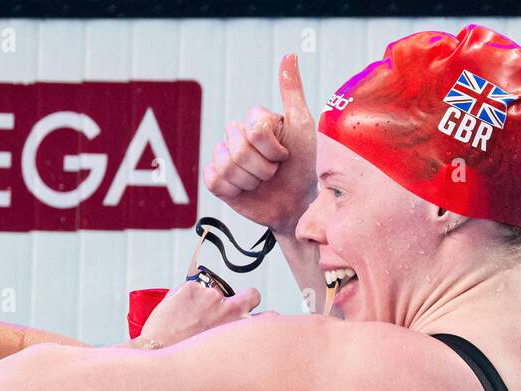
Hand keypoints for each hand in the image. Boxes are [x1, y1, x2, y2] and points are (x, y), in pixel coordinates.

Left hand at [136, 280, 260, 346]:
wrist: (157, 352)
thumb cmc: (186, 360)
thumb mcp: (217, 352)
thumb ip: (229, 336)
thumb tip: (232, 330)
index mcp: (240, 326)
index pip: (269, 316)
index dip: (261, 318)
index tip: (253, 321)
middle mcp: (230, 308)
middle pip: (252, 295)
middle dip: (246, 300)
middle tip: (227, 311)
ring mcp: (210, 295)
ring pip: (213, 294)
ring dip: (205, 304)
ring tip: (187, 322)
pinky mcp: (190, 287)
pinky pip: (192, 289)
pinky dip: (185, 299)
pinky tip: (175, 315)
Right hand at [203, 54, 317, 234]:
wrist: (299, 206)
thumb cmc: (307, 166)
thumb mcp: (304, 126)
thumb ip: (292, 91)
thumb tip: (290, 54)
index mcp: (255, 121)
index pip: (252, 129)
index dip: (271, 148)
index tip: (286, 155)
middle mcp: (238, 136)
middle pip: (237, 148)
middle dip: (262, 167)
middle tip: (275, 172)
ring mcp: (226, 158)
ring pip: (225, 165)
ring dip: (251, 181)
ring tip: (263, 183)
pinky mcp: (218, 181)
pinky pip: (213, 179)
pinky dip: (233, 189)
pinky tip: (246, 190)